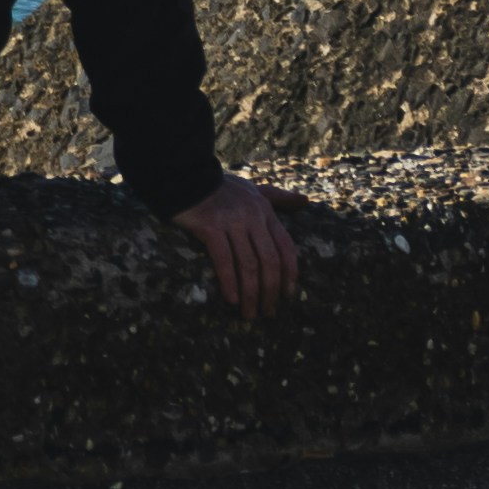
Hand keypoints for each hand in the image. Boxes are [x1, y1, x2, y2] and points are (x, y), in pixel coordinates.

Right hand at [172, 173, 299, 320]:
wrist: (183, 175)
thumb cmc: (218, 186)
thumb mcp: (252, 190)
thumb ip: (278, 198)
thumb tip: (306, 202)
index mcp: (264, 211)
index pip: (286, 248)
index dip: (289, 275)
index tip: (287, 296)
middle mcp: (252, 216)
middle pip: (269, 261)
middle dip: (270, 291)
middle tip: (267, 312)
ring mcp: (231, 221)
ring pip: (248, 265)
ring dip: (251, 294)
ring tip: (248, 314)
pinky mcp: (210, 227)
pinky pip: (224, 260)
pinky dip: (230, 282)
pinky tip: (232, 299)